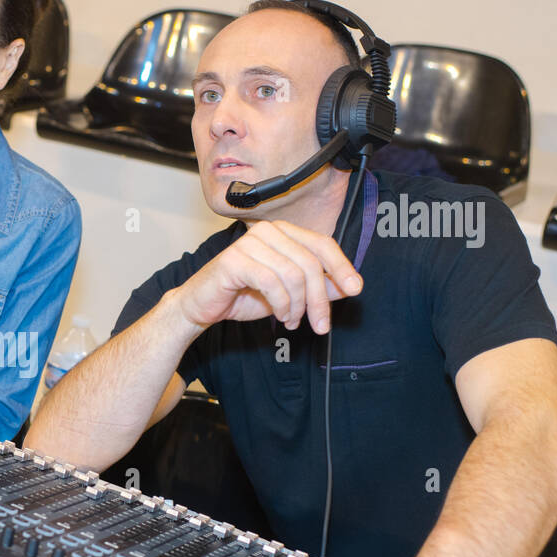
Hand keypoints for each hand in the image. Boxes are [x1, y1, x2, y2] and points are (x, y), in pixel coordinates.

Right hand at [176, 219, 362, 333]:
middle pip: (310, 263)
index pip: (322, 244)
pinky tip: (280, 316)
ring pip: (293, 275)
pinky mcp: (234, 260)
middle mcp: (267, 232)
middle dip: (320, 299)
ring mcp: (249, 243)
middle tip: (320, 324)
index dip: (341, 267)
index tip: (355, 289)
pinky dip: (281, 305)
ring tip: (292, 321)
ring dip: (298, 306)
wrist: (200, 307)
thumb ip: (316, 287)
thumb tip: (347, 286)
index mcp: (282, 232)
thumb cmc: (241, 296)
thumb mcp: (288, 294)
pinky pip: (271, 283)